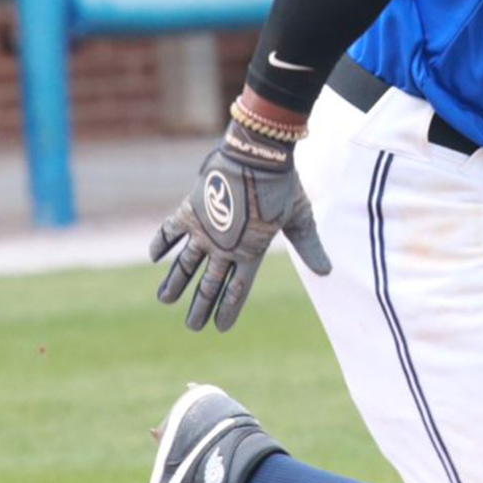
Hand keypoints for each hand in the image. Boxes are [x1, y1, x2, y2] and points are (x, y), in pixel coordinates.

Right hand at [150, 119, 331, 331]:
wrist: (258, 155)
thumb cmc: (283, 185)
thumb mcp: (300, 218)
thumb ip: (309, 247)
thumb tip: (327, 272)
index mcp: (251, 252)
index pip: (237, 290)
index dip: (228, 309)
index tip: (219, 327)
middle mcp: (224, 247)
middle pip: (209, 284)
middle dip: (199, 307)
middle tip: (192, 326)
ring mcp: (205, 230)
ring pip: (186, 264)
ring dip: (175, 283)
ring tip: (164, 300)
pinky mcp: (191, 210)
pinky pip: (170, 230)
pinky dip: (161, 242)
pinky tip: (154, 257)